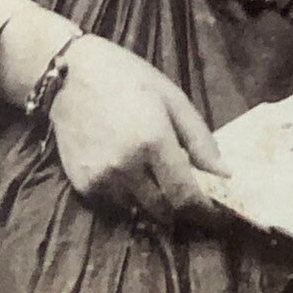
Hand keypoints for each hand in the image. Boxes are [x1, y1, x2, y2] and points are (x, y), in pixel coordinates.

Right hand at [37, 30, 239, 234]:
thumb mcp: (172, 98)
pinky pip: (114, 203)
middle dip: (180, 207)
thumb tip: (224, 174)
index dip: (204, 211)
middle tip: (187, 193)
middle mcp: (125, 166)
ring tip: (153, 175)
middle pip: (163, 209)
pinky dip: (127, 195)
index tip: (216, 215)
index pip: (185, 195)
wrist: (68, 77)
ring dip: (152, 200)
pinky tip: (126, 169)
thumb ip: (200, 139)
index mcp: (153, 141)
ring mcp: (101, 178)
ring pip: (138, 208)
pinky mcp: (82, 184)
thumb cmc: (127, 79)